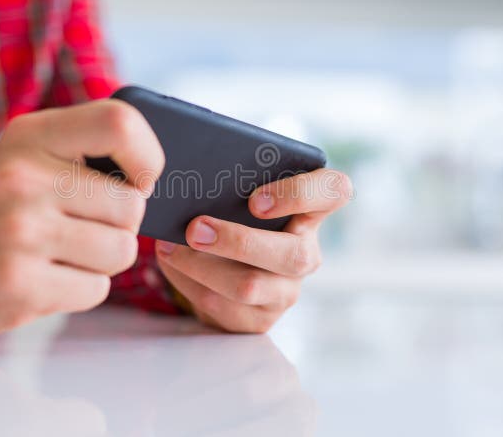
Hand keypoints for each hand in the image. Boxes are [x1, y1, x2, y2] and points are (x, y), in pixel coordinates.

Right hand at [0, 100, 163, 334]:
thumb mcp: (30, 154)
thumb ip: (88, 149)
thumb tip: (157, 175)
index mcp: (31, 136)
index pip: (120, 124)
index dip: (147, 157)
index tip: (136, 181)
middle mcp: (22, 179)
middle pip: (132, 206)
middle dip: (120, 224)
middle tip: (83, 226)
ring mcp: (19, 234)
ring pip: (122, 251)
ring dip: (103, 260)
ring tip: (63, 252)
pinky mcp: (19, 285)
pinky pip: (98, 289)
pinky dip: (82, 288)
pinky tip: (47, 277)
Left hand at [156, 169, 351, 332]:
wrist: (220, 268)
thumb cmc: (231, 214)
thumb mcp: (237, 196)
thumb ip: (230, 185)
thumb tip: (189, 183)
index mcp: (311, 210)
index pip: (334, 192)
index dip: (300, 195)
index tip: (256, 201)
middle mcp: (307, 253)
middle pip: (292, 254)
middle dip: (237, 241)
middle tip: (195, 228)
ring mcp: (287, 291)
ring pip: (250, 286)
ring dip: (201, 266)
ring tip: (169, 247)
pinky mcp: (260, 320)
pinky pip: (222, 307)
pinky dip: (188, 283)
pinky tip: (172, 265)